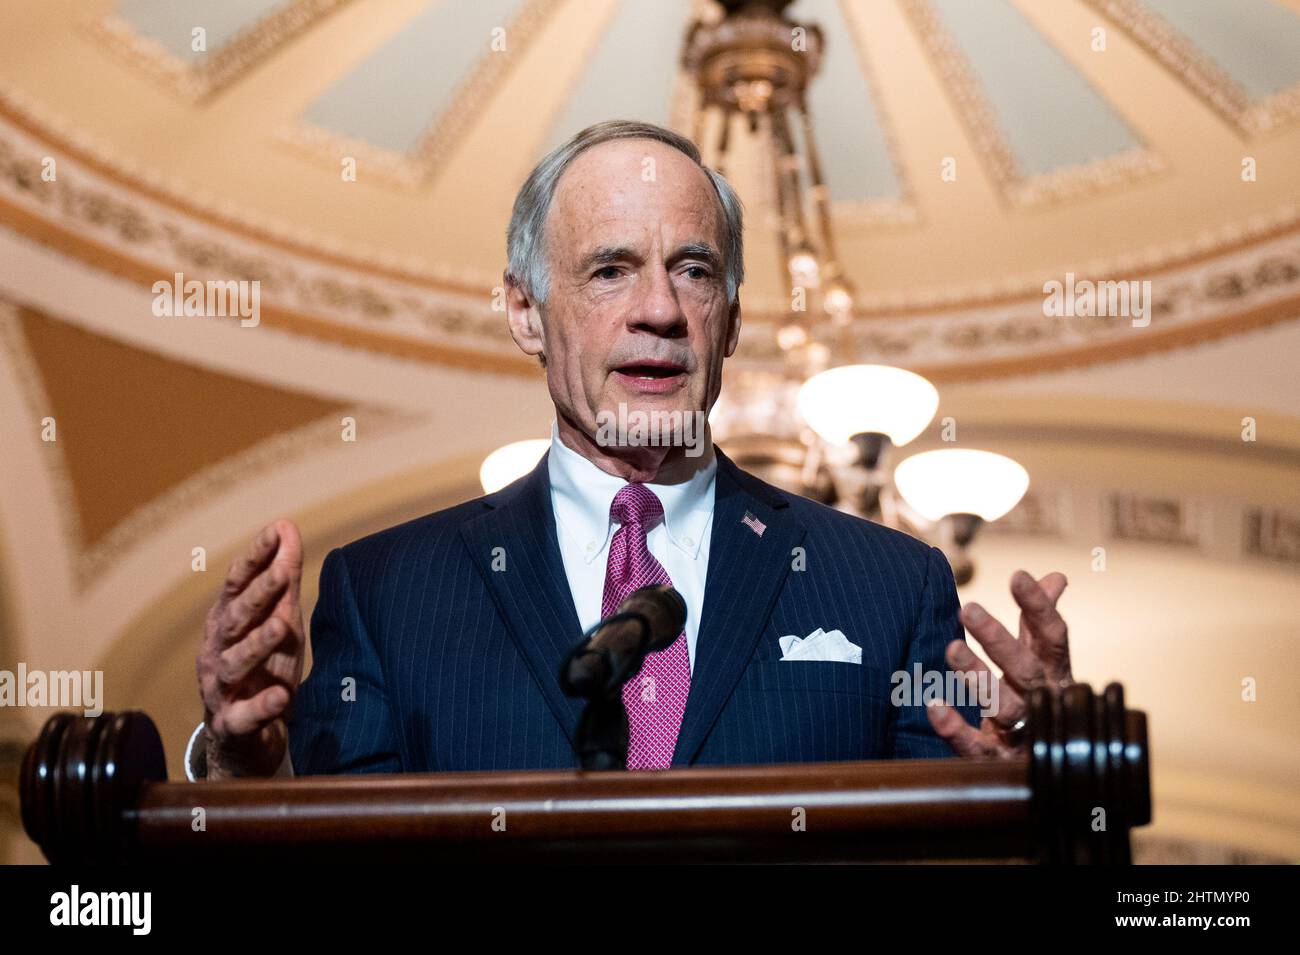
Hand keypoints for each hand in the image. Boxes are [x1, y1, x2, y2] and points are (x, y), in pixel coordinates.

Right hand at [196, 519, 305, 777]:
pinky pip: (245, 716)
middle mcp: (217, 650)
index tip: (278, 530)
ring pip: (234, 664)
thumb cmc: (262, 667)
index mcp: (226, 622)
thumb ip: (282, 579)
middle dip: (257, 595)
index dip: (256, 556)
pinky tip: (282, 696)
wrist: (245, 738)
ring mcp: (220, 688)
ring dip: (258, 644)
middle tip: (281, 573)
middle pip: (235, 619)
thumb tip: (286, 527)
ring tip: (283, 627)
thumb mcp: (277, 620)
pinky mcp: (232, 724)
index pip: (237, 583)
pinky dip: (262, 705)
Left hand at [926, 569, 1072, 757]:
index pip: (1053, 636)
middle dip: (998, 640)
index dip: (1039, 607)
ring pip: (1004, 707)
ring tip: (951, 649)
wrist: (1051, 767)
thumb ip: (1040, 622)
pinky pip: (976, 748)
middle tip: (967, 608)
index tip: (1017, 575)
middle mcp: (1043, 702)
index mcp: (1055, 674)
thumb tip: (1056, 577)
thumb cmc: (1038, 700)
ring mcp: (1023, 734)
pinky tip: (934, 706)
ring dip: (977, 678)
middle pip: (1026, 670)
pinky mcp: (997, 761)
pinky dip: (956, 730)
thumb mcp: (1041, 662)